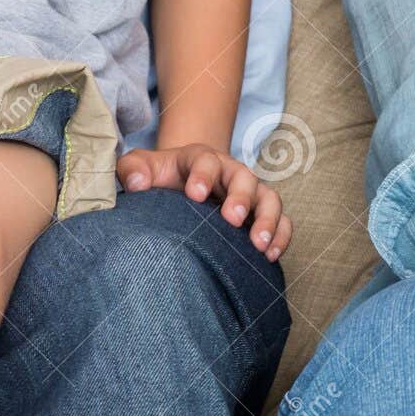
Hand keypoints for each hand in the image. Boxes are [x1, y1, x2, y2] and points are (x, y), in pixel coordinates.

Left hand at [117, 144, 291, 261]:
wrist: (183, 181)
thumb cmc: (161, 177)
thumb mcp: (141, 167)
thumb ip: (132, 170)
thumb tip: (136, 184)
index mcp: (202, 159)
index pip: (207, 161)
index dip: (203, 175)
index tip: (195, 195)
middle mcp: (231, 173)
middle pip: (245, 178)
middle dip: (241, 198)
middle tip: (232, 220)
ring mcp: (250, 193)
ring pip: (270, 199)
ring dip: (268, 220)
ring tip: (259, 244)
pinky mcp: (260, 213)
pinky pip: (282, 220)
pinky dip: (281, 235)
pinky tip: (270, 256)